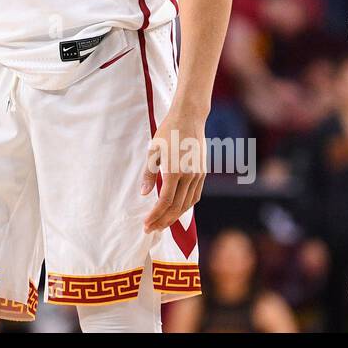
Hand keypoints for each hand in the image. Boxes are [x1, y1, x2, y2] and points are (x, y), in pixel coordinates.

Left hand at [141, 104, 206, 233]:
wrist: (189, 117)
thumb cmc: (168, 132)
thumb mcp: (153, 151)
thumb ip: (149, 174)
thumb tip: (145, 194)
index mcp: (174, 171)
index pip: (165, 201)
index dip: (155, 215)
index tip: (146, 224)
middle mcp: (189, 176)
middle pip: (177, 207)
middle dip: (163, 221)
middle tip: (151, 229)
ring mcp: (198, 175)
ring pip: (187, 204)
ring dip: (175, 216)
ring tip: (162, 223)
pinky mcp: (202, 173)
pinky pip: (195, 196)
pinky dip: (185, 206)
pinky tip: (176, 210)